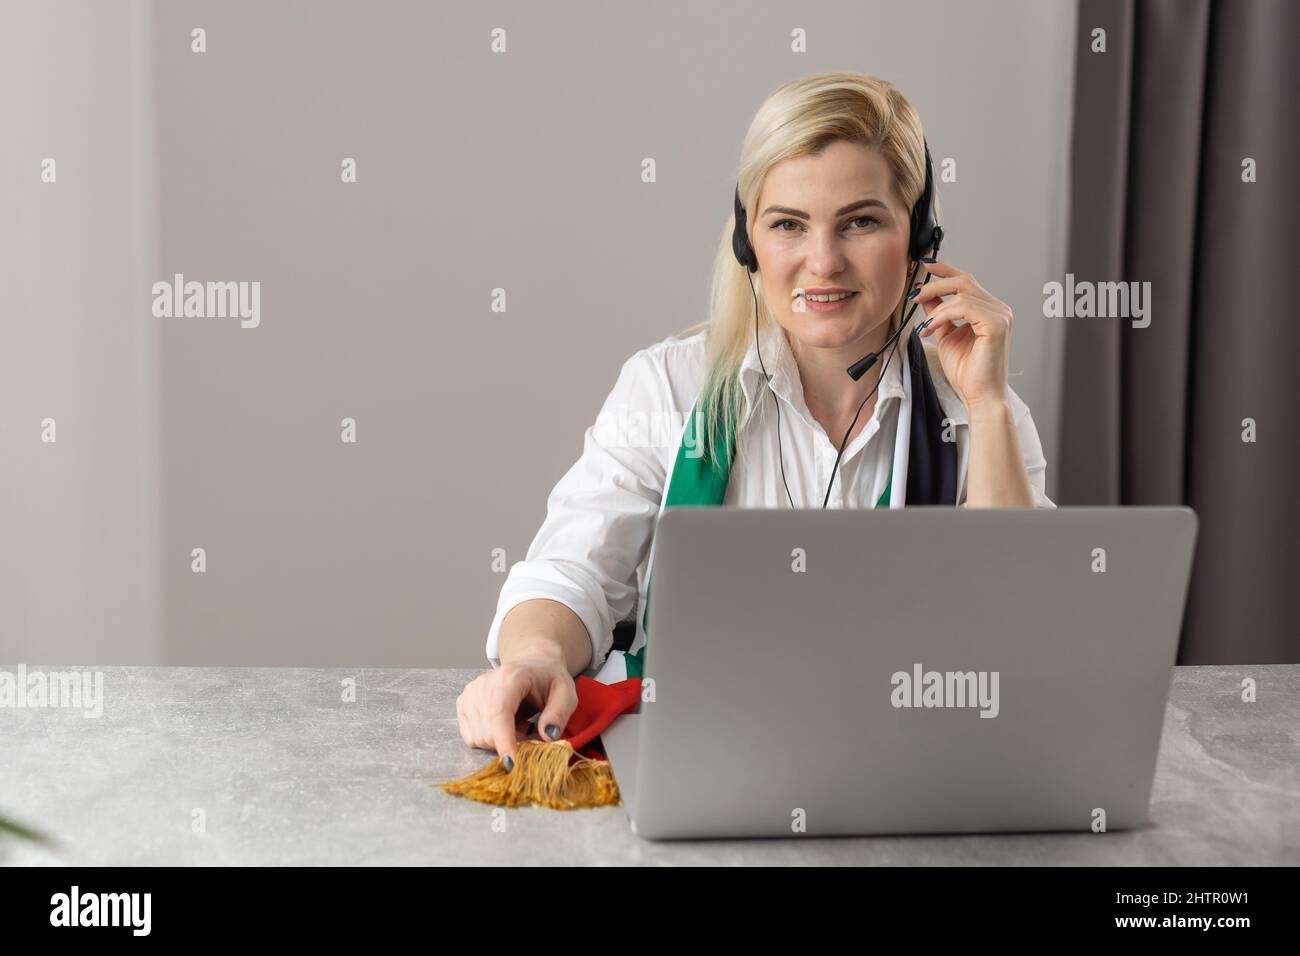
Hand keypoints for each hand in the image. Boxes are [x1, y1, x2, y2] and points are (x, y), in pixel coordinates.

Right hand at [456, 656, 577, 765]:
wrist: (532, 665)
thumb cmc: (548, 679)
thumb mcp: (566, 693)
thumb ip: (559, 713)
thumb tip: (547, 736)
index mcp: (510, 677)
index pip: (499, 712)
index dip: (504, 740)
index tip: (512, 764)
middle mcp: (484, 684)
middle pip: (489, 731)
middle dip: (512, 743)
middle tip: (531, 732)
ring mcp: (470, 694)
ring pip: (479, 738)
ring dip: (501, 742)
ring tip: (520, 725)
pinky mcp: (463, 703)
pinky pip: (471, 737)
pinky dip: (489, 739)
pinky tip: (504, 725)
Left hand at [912, 260, 1012, 409]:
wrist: (979, 396)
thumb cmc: (967, 372)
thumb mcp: (945, 335)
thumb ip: (938, 313)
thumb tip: (925, 295)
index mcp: (989, 310)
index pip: (967, 281)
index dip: (945, 271)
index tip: (925, 266)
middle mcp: (998, 309)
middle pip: (964, 281)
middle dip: (935, 284)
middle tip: (915, 295)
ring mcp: (1001, 315)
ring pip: (962, 294)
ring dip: (936, 307)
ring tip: (924, 325)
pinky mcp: (997, 324)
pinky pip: (964, 307)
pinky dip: (943, 315)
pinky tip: (931, 329)